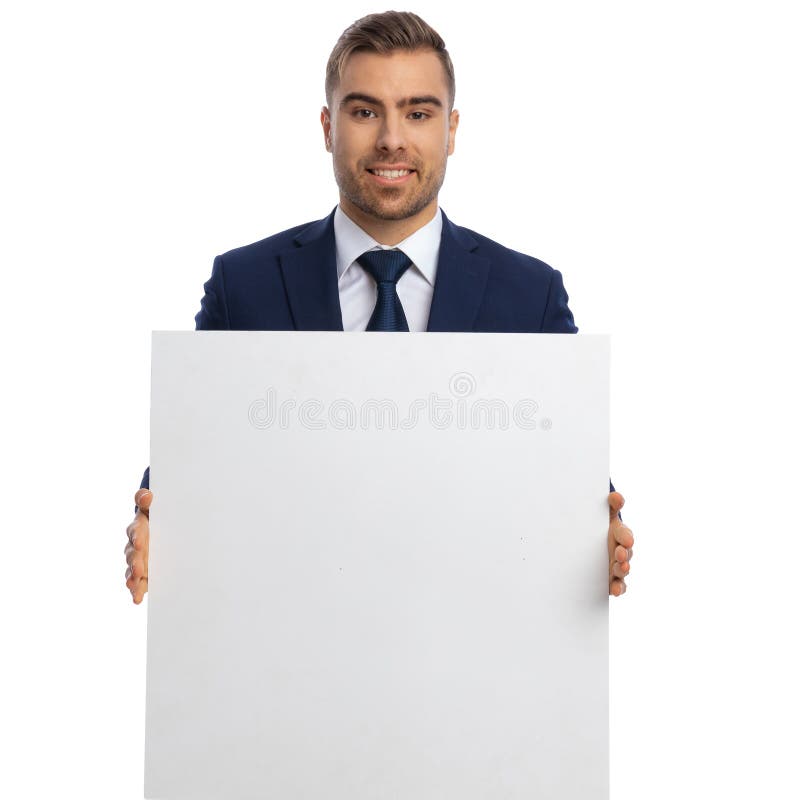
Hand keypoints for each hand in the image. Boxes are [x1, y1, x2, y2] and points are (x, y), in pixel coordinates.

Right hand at [125, 488, 150, 603]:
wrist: (161, 526)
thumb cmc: (158, 515)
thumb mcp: (154, 506)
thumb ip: (147, 500)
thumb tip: (146, 495)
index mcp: (138, 527)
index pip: (135, 531)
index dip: (137, 536)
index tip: (140, 542)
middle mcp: (135, 545)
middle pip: (132, 553)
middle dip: (135, 561)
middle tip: (140, 569)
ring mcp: (138, 559)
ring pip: (132, 569)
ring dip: (132, 578)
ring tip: (133, 586)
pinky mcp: (143, 571)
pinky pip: (138, 581)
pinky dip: (137, 589)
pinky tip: (137, 598)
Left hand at [608, 491, 632, 596]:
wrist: (591, 540)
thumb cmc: (599, 525)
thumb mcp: (604, 514)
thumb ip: (610, 505)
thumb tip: (615, 496)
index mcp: (620, 534)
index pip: (625, 534)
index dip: (626, 537)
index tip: (627, 540)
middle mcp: (621, 550)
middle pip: (626, 553)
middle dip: (624, 554)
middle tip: (620, 554)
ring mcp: (617, 565)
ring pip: (623, 569)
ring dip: (623, 570)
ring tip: (620, 569)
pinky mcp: (612, 578)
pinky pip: (618, 585)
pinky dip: (618, 588)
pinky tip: (614, 591)